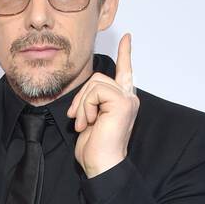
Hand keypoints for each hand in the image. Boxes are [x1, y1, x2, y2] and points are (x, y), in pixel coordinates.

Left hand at [66, 32, 139, 178]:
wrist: (101, 165)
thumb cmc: (95, 149)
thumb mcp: (90, 119)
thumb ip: (93, 102)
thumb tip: (87, 92)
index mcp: (122, 102)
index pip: (125, 72)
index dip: (125, 54)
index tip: (127, 38)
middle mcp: (128, 98)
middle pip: (98, 78)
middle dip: (81, 97)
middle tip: (76, 119)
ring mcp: (127, 99)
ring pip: (95, 83)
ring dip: (82, 104)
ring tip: (83, 123)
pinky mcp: (122, 102)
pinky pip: (95, 91)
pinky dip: (85, 107)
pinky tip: (88, 123)